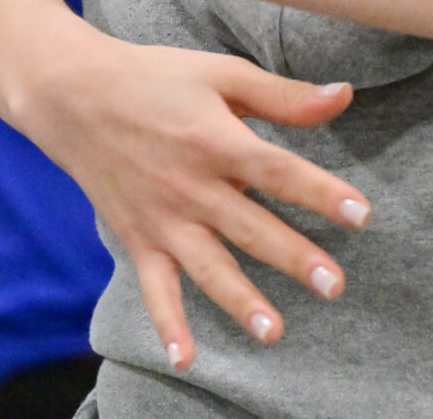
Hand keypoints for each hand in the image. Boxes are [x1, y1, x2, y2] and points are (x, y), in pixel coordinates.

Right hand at [14, 30, 371, 361]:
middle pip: (251, 228)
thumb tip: (344, 97)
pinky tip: (187, 359)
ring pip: (209, 267)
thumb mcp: (221, 74)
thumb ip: (283, 96)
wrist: (72, 95)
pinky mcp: (137, 239)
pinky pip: (155, 289)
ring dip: (241, 302)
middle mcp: (190, 187)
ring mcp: (162, 219)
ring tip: (275, 332)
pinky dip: (168, 325)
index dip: (321, 193)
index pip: (278, 172)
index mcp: (216, 141)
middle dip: (294, 258)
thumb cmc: (156, 78)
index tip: (360, 215)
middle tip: (334, 286)